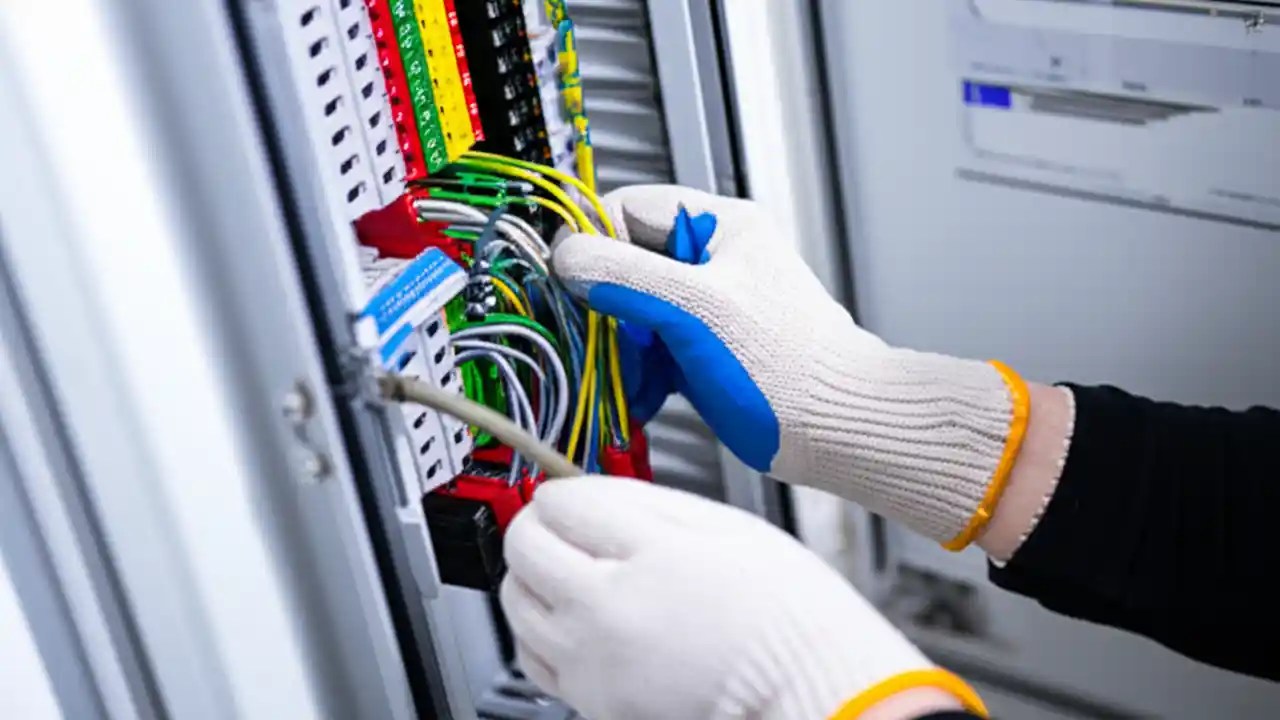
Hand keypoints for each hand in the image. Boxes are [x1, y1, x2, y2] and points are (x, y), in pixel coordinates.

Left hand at [500, 476, 985, 719]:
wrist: (813, 692)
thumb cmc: (790, 616)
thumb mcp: (732, 526)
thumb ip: (653, 505)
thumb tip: (595, 492)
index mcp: (653, 553)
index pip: (562, 502)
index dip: (559, 487)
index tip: (567, 491)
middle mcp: (612, 610)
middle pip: (524, 547)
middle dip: (535, 524)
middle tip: (557, 523)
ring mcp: (597, 662)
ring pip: (515, 603)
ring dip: (529, 576)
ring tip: (562, 568)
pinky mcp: (595, 702)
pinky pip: (533, 657)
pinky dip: (538, 631)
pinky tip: (570, 619)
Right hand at [554, 186, 1031, 547]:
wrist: (838, 430)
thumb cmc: (789, 366)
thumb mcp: (697, 311)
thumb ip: (627, 276)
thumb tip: (568, 255)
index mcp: (717, 226)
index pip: (625, 208)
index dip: (590, 244)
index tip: (571, 283)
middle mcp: (710, 258)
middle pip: (622, 264)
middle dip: (606, 312)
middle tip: (607, 344)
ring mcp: (706, 304)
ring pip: (631, 311)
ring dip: (620, 350)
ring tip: (635, 380)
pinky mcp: (703, 347)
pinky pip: (650, 348)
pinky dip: (639, 373)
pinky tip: (643, 397)